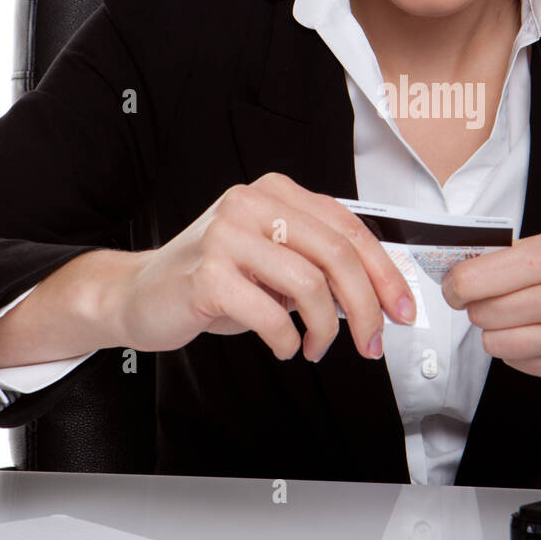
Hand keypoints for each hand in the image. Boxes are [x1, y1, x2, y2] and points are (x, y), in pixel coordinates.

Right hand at [110, 173, 415, 363]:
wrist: (138, 292)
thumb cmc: (212, 279)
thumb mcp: (273, 261)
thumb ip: (318, 266)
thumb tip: (379, 296)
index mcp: (276, 193)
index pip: (350, 228)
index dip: (386, 273)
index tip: (402, 309)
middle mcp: (252, 204)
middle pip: (337, 255)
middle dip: (367, 307)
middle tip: (372, 342)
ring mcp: (227, 235)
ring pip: (309, 285)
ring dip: (325, 329)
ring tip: (315, 347)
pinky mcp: (207, 274)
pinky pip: (271, 315)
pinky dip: (288, 340)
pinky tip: (284, 346)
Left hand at [440, 223, 540, 381]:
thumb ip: (519, 254)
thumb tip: (467, 270)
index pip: (474, 281)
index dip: (454, 283)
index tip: (455, 282)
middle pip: (481, 315)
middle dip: (477, 304)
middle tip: (493, 294)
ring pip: (495, 344)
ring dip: (498, 329)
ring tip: (521, 313)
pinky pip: (521, 364)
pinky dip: (521, 348)